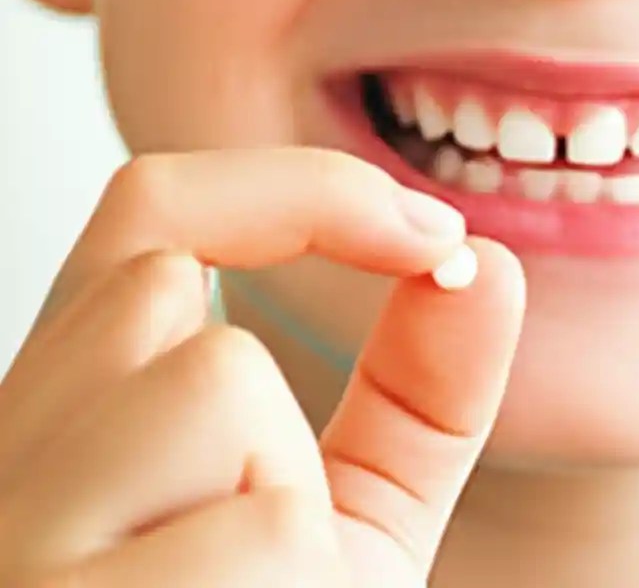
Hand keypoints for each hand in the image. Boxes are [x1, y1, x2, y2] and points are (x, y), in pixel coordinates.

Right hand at [0, 148, 524, 586]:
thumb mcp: (349, 524)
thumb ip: (416, 393)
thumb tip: (485, 268)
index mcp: (72, 423)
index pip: (148, 217)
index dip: (301, 192)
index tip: (431, 235)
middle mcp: (5, 471)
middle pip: (176, 304)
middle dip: (275, 424)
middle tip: (262, 557)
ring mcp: (18, 546)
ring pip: (213, 387)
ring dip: (287, 512)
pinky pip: (263, 527)